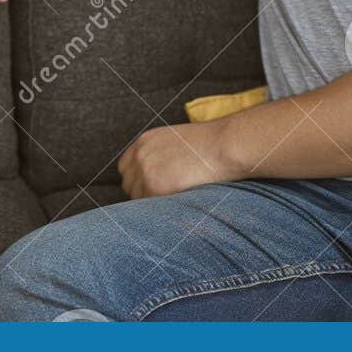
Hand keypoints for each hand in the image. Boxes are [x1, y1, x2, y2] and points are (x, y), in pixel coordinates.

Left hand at [117, 123, 231, 198]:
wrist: (225, 145)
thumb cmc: (211, 145)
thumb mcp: (177, 142)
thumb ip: (160, 156)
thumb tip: (158, 176)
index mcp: (145, 141)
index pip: (126, 168)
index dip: (137, 180)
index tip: (150, 188)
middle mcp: (140, 154)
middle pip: (129, 185)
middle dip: (143, 193)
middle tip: (166, 198)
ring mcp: (145, 170)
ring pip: (139, 199)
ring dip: (153, 203)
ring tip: (176, 200)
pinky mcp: (155, 186)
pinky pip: (150, 207)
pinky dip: (162, 210)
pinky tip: (178, 204)